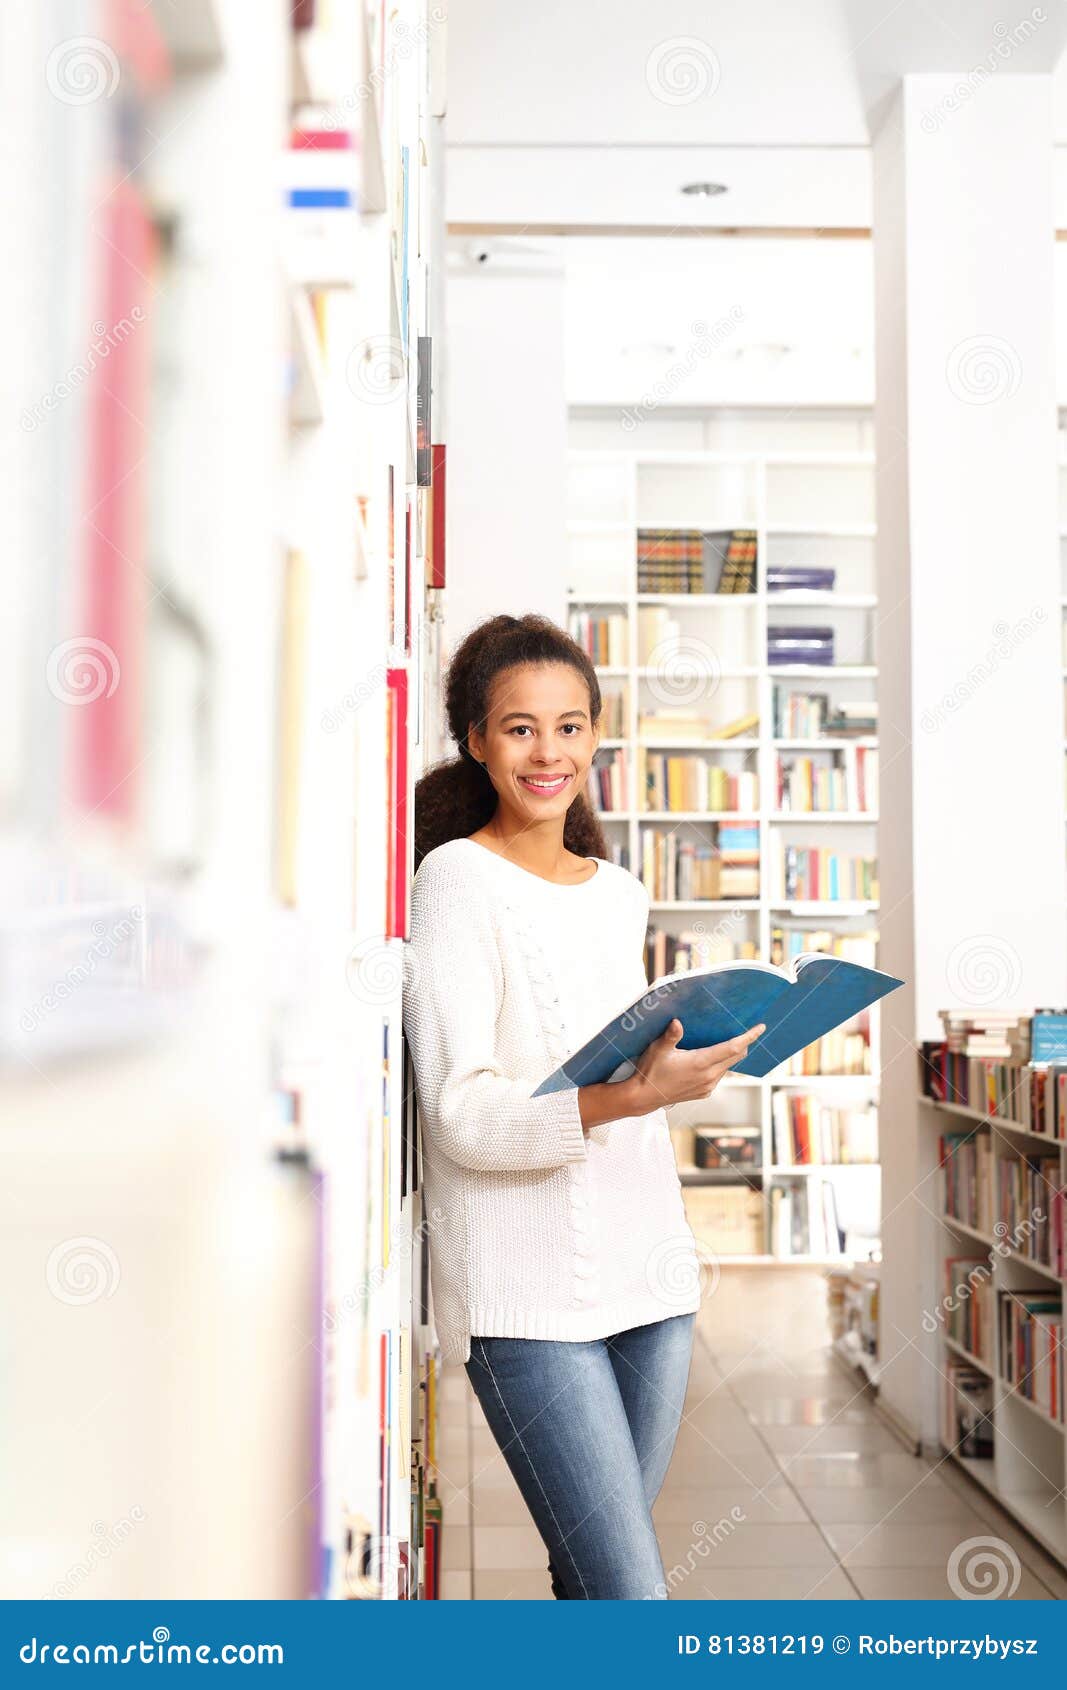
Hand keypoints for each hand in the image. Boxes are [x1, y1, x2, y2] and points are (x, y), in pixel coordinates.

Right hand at [626, 1019, 765, 1112]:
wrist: (645, 1096)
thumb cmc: (651, 1071)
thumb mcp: (658, 1049)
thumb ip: (670, 1035)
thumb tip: (677, 1022)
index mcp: (701, 1062)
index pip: (732, 1048)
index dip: (748, 1037)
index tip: (760, 1028)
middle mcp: (708, 1076)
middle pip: (735, 1056)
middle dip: (744, 1043)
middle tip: (748, 1030)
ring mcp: (707, 1086)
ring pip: (728, 1067)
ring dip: (732, 1054)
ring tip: (730, 1042)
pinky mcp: (704, 1092)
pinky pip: (719, 1076)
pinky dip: (722, 1065)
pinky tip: (714, 1058)